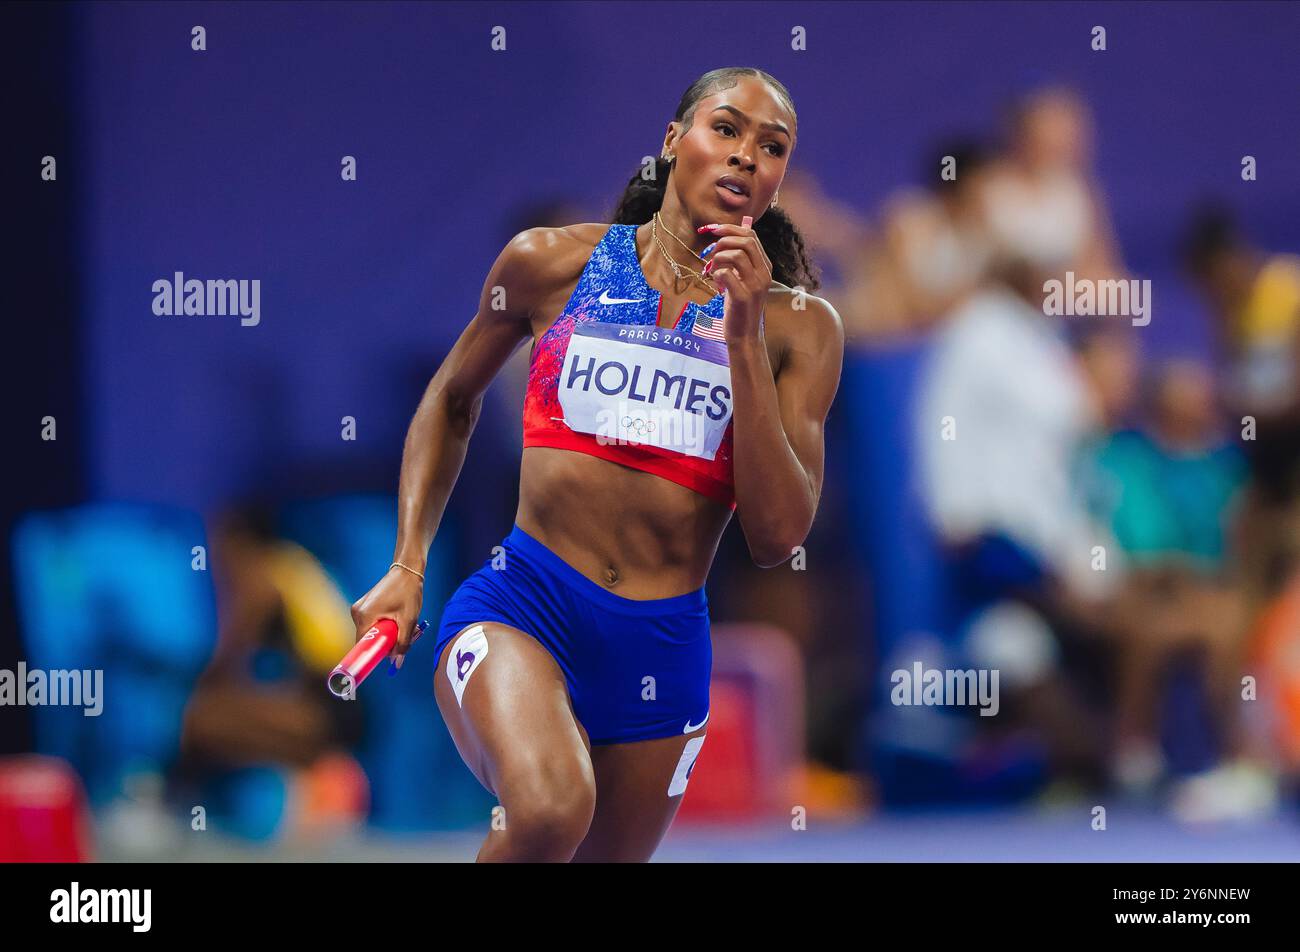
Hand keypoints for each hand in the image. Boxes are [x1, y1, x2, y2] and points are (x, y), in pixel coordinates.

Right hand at [350, 565, 424, 669]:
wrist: (407, 571)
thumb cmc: (408, 593)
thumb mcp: (408, 621)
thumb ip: (402, 643)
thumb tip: (397, 663)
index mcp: (364, 616)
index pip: (361, 645)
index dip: (371, 655)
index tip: (384, 659)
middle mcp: (357, 613)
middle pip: (367, 639)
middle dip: (383, 644)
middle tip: (402, 640)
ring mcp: (359, 609)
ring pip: (370, 632)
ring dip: (385, 634)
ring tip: (402, 625)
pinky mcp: (364, 607)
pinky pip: (371, 624)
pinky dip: (383, 626)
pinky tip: (397, 619)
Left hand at [698, 214, 769, 340]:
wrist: (745, 335)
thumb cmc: (739, 307)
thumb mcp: (742, 280)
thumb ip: (739, 260)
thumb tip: (726, 237)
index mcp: (765, 266)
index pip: (751, 235)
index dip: (729, 228)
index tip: (712, 230)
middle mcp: (764, 273)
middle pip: (746, 240)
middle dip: (723, 240)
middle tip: (709, 252)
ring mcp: (755, 286)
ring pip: (737, 255)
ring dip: (718, 257)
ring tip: (711, 269)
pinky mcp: (744, 297)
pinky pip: (728, 274)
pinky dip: (717, 273)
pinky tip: (714, 282)